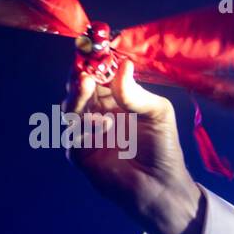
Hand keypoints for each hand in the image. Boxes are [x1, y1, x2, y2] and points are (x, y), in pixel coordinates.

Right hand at [61, 59, 203, 233]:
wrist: (161, 187)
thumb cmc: (163, 149)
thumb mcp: (158, 113)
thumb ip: (136, 93)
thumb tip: (122, 65)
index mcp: (117, 100)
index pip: (98, 75)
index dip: (94, 62)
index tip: (91, 46)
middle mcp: (98, 113)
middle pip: (79, 88)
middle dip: (78, 74)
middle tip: (81, 64)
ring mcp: (87, 133)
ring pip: (70, 108)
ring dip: (76, 94)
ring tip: (85, 83)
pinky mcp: (81, 154)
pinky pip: (73, 135)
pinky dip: (84, 126)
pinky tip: (101, 123)